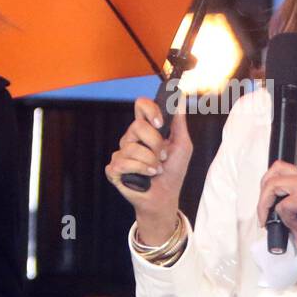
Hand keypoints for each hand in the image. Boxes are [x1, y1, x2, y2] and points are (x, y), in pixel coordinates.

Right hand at [106, 95, 191, 243]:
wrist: (166, 197)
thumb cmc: (173, 172)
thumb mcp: (182, 145)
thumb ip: (179, 122)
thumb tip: (179, 99)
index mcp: (147, 130)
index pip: (141, 106)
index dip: (149, 109)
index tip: (160, 122)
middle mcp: (131, 139)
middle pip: (137, 126)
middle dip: (155, 143)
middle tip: (163, 156)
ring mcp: (121, 154)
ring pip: (131, 147)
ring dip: (150, 161)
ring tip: (157, 170)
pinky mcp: (114, 169)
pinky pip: (124, 162)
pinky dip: (140, 170)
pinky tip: (148, 176)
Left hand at [256, 161, 296, 250]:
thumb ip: (285, 200)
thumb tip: (265, 203)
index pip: (278, 169)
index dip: (265, 187)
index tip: (264, 207)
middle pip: (274, 172)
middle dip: (263, 196)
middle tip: (264, 215)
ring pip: (274, 186)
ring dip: (274, 209)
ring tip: (286, 224)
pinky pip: (285, 205)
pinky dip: (288, 221)